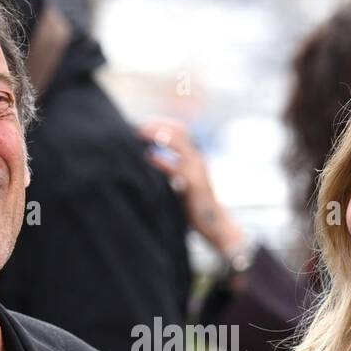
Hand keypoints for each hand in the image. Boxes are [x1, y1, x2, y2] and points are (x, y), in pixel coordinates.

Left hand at [138, 118, 246, 256]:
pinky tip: (148, 158)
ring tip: (138, 135)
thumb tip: (147, 159)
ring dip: (157, 135)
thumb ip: (169, 170)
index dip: (160, 124)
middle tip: (136, 127)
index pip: (179, 130)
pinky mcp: (193, 183)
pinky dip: (160, 160)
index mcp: (195, 157)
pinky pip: (175, 167)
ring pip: (177, 142)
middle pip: (178, 130)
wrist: (215, 225)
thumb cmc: (194, 207)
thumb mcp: (182, 183)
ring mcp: (197, 169)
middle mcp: (197, 159)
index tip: (140, 125)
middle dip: (156, 125)